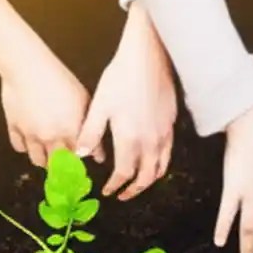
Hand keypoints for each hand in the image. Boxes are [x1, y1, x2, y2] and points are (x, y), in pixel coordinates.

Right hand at [0, 55, 89, 166]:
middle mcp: (50, 138)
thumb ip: (91, 128)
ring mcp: (30, 135)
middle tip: (64, 161)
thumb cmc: (58, 79)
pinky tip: (30, 139)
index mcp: (70, 132)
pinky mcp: (14, 128)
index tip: (81, 160)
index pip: (77, 158)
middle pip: (56, 165)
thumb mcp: (84, 101)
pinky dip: (25, 146)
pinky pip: (19, 147)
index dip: (79, 160)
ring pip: (37, 160)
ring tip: (47, 152)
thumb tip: (97, 152)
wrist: (28, 67)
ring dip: (43, 159)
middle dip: (61, 165)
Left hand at [78, 3, 176, 199]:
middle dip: (133, 190)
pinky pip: (168, 154)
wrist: (148, 58)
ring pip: (160, 169)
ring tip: (138, 184)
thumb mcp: (100, 105)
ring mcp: (163, 135)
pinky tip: (153, 161)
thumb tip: (81, 155)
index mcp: (129, 139)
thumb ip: (91, 133)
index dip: (114, 186)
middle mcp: (149, 142)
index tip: (107, 191)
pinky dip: (161, 165)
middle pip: (145, 178)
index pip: (122, 173)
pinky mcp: (171, 125)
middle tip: (122, 195)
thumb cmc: (121, 78)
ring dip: (148, 181)